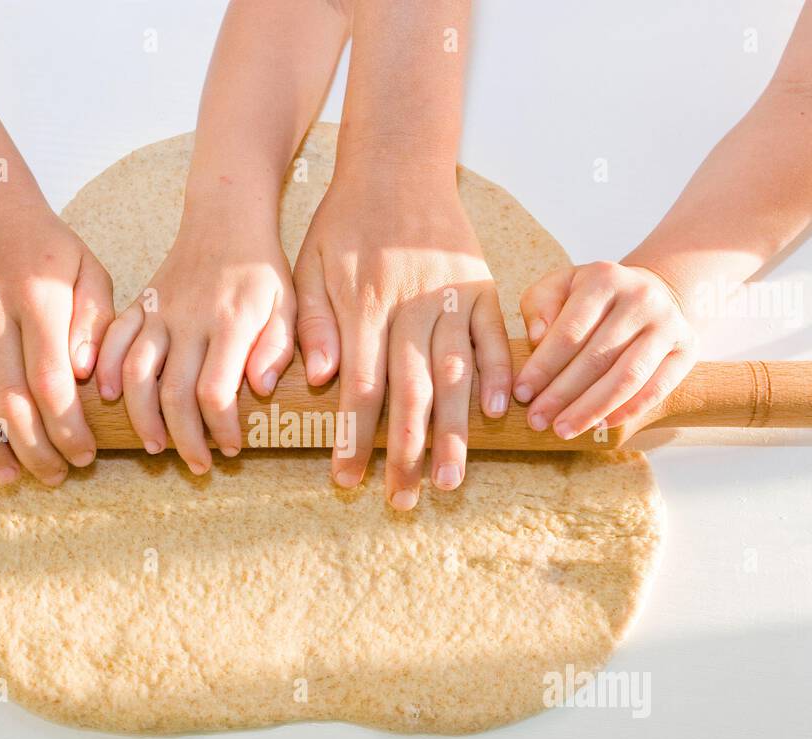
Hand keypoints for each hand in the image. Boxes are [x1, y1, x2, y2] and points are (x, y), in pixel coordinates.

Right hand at [0, 205, 114, 484]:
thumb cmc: (46, 252)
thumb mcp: (89, 273)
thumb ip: (95, 323)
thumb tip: (88, 377)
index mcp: (36, 296)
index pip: (51, 380)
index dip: (67, 428)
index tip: (83, 455)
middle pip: (8, 398)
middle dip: (33, 448)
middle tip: (55, 475)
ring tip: (10, 475)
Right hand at [94, 215, 295, 473]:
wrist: (226, 219)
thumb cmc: (262, 272)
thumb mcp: (288, 305)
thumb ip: (277, 347)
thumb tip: (262, 389)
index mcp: (230, 323)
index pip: (216, 391)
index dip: (221, 428)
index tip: (233, 447)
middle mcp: (189, 320)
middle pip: (174, 392)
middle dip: (184, 438)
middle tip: (198, 464)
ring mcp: (159, 312)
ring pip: (137, 372)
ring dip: (142, 416)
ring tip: (156, 445)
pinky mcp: (140, 304)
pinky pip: (113, 339)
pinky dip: (107, 370)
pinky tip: (110, 398)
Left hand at [292, 171, 510, 509]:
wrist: (398, 163)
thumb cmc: (345, 222)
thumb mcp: (309, 264)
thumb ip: (312, 322)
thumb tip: (321, 378)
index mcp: (364, 306)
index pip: (360, 387)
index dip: (354, 438)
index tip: (348, 480)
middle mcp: (412, 307)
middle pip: (411, 393)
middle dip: (408, 453)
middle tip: (405, 501)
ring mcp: (453, 298)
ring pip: (455, 375)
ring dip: (455, 432)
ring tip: (452, 480)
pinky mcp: (484, 288)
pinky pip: (495, 338)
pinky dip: (499, 375)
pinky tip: (502, 415)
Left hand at [513, 261, 697, 437]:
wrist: (649, 292)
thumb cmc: (591, 297)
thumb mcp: (560, 286)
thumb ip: (540, 305)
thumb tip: (536, 337)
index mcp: (605, 278)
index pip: (570, 331)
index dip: (543, 366)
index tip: (521, 394)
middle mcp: (642, 298)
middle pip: (597, 358)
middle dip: (562, 395)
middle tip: (536, 420)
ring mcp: (668, 325)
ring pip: (627, 377)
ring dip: (591, 409)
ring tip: (563, 430)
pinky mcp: (686, 350)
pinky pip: (656, 389)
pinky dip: (626, 411)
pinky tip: (599, 425)